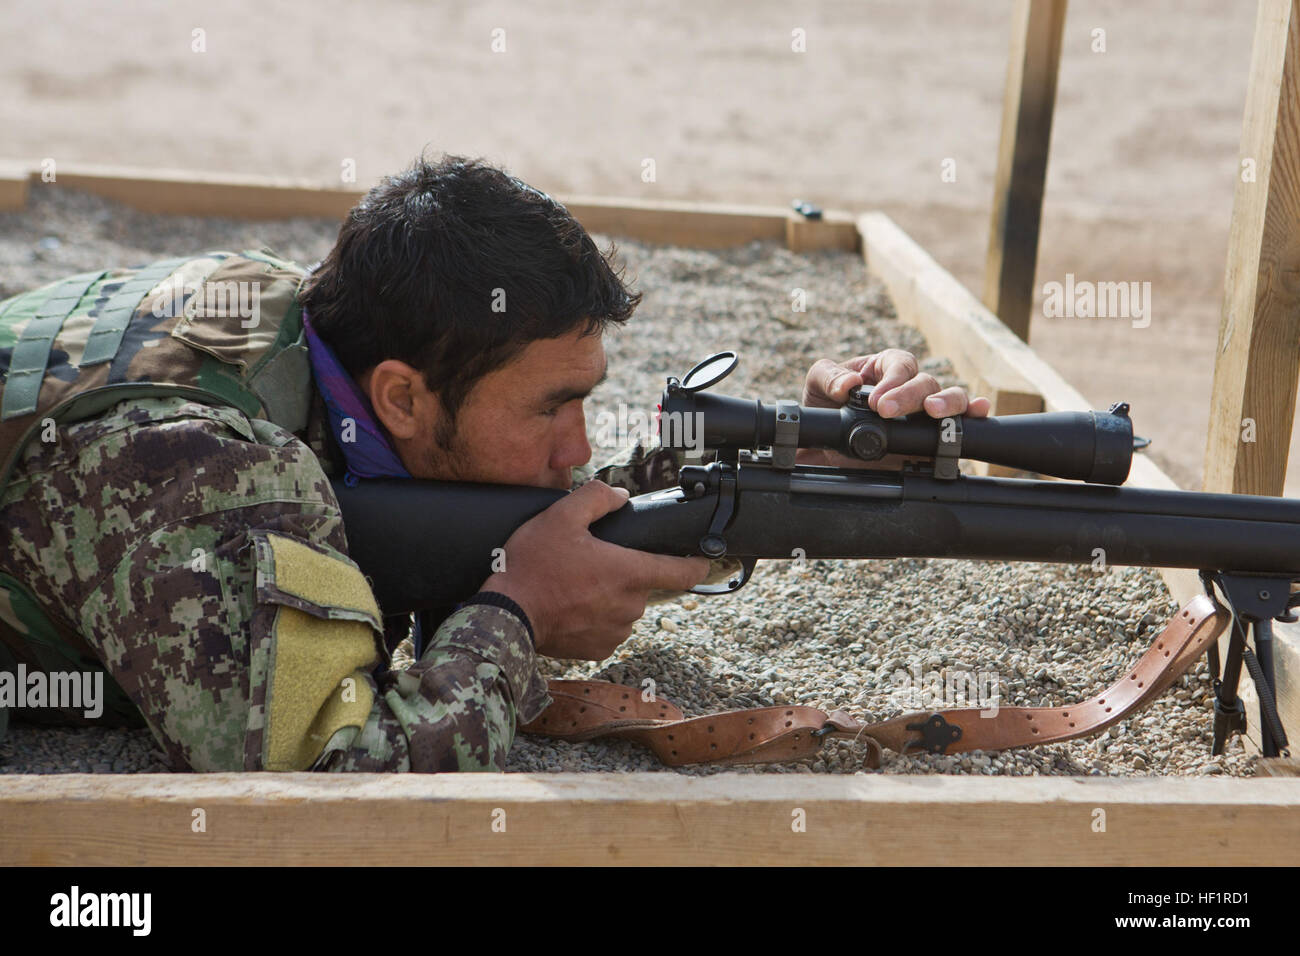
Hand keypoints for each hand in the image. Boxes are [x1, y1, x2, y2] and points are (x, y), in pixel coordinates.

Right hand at [481, 480, 709, 659]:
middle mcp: (630, 606)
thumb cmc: (533, 565)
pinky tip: (569, 607)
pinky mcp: (599, 649)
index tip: (704, 561)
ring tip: (573, 586)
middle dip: (623, 572)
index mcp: (629, 573)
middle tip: (588, 563)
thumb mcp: (561, 516)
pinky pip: (607, 628)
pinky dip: (594, 618)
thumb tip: (620, 496)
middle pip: (641, 584)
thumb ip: (597, 497)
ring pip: (624, 607)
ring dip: (608, 596)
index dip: (696, 565)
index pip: (681, 572)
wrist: (506, 615)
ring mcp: (615, 631)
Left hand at [797, 350, 990, 467]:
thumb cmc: (824, 408)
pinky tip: (976, 413)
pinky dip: (972, 416)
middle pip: (926, 382)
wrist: (823, 450)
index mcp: (885, 368)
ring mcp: (923, 414)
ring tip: (933, 412)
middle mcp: (910, 388)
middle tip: (886, 411)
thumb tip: (848, 384)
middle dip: (910, 395)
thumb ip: (828, 377)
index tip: (874, 400)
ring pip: (950, 399)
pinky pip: (958, 425)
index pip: (900, 364)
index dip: (892, 379)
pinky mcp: (930, 440)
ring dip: (946, 402)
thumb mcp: (816, 386)